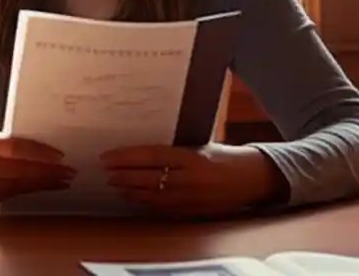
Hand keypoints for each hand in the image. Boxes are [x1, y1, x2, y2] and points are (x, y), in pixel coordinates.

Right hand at [0, 132, 74, 212]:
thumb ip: (1, 145)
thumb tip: (37, 148)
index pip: (14, 147)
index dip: (39, 152)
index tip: (59, 155)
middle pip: (19, 168)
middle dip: (48, 170)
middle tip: (69, 171)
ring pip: (17, 185)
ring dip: (43, 183)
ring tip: (62, 180)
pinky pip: (10, 195)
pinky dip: (30, 191)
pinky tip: (43, 188)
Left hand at [100, 143, 287, 219]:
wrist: (253, 179)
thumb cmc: (227, 157)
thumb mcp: (201, 146)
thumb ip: (175, 150)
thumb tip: (142, 150)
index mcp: (192, 157)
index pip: (151, 156)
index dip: (126, 157)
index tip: (108, 156)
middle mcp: (190, 179)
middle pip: (147, 178)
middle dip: (122, 175)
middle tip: (105, 171)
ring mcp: (191, 198)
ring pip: (151, 196)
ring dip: (129, 191)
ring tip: (114, 184)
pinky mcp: (193, 212)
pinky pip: (162, 209)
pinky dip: (144, 203)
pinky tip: (132, 197)